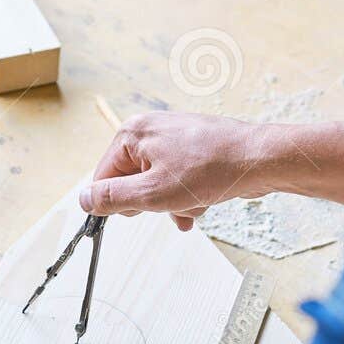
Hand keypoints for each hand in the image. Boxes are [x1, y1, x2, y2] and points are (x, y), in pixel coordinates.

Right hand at [81, 112, 273, 230]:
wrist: (259, 160)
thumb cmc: (211, 169)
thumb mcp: (152, 193)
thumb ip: (114, 198)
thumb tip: (84, 200)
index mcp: (132, 133)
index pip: (104, 176)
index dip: (118, 202)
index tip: (136, 214)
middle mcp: (150, 130)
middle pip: (131, 180)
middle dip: (151, 202)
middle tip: (170, 203)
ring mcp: (173, 138)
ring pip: (157, 184)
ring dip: (172, 203)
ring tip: (193, 203)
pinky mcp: (192, 148)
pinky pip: (177, 180)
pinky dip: (187, 196)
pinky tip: (202, 202)